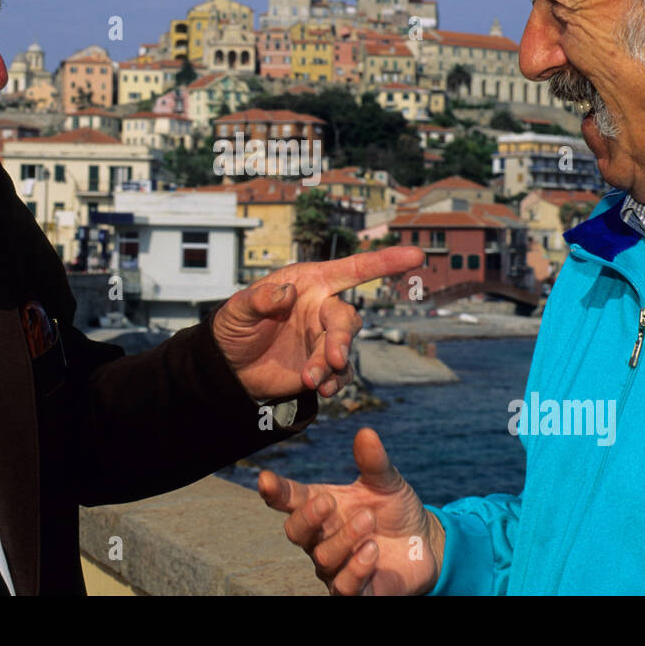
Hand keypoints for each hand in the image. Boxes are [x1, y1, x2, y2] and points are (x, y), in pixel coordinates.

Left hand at [212, 246, 422, 400]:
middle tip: (333, 358)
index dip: (384, 262)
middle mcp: (322, 308)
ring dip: (333, 364)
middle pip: (347, 318)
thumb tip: (286, 293)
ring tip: (312, 379)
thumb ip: (259, 299)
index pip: (352, 269)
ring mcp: (324, 339)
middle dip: (343, 337)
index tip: (415, 256)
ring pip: (344, 349)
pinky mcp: (322, 366)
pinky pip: (340, 373)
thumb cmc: (234, 327)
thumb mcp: (237, 310)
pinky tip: (322, 389)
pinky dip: (335, 381)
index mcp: (309, 283)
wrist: (229, 367)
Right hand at [258, 427, 443, 594]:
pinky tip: (373, 552)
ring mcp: (336, 566)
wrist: (426, 544)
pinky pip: (343, 587)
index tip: (265, 479)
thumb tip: (366, 433)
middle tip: (328, 502)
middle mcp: (322, 537)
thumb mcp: (387, 482)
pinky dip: (356, 569)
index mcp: (322, 505)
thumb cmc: (395, 510)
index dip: (274, 491)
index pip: (289, 498)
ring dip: (344, 539)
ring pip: (322, 558)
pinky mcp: (356, 590)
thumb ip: (373, 462)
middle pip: (295, 532)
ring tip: (369, 520)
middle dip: (307, 517)